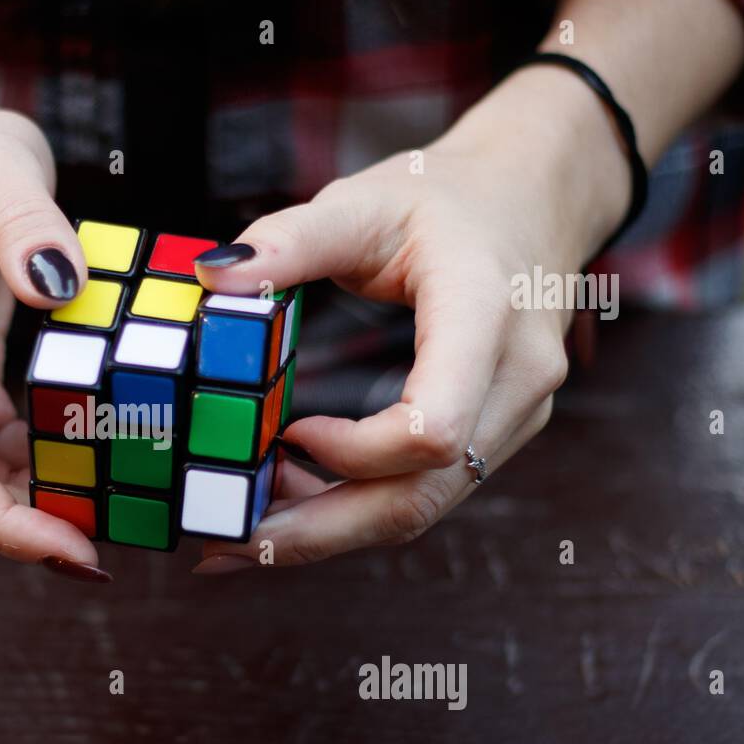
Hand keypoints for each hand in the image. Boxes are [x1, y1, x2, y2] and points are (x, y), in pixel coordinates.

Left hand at [192, 67, 629, 568]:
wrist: (532, 199)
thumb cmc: (445, 198)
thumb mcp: (364, 200)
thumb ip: (289, 239)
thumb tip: (212, 278)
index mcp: (487, 316)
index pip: (432, 429)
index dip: (350, 453)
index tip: (286, 432)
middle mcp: (515, 382)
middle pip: (420, 497)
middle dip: (316, 532)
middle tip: (222, 546)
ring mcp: (513, 418)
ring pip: (421, 508)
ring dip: (328, 527)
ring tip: (241, 526)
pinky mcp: (494, 435)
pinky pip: (424, 492)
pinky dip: (352, 507)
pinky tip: (288, 500)